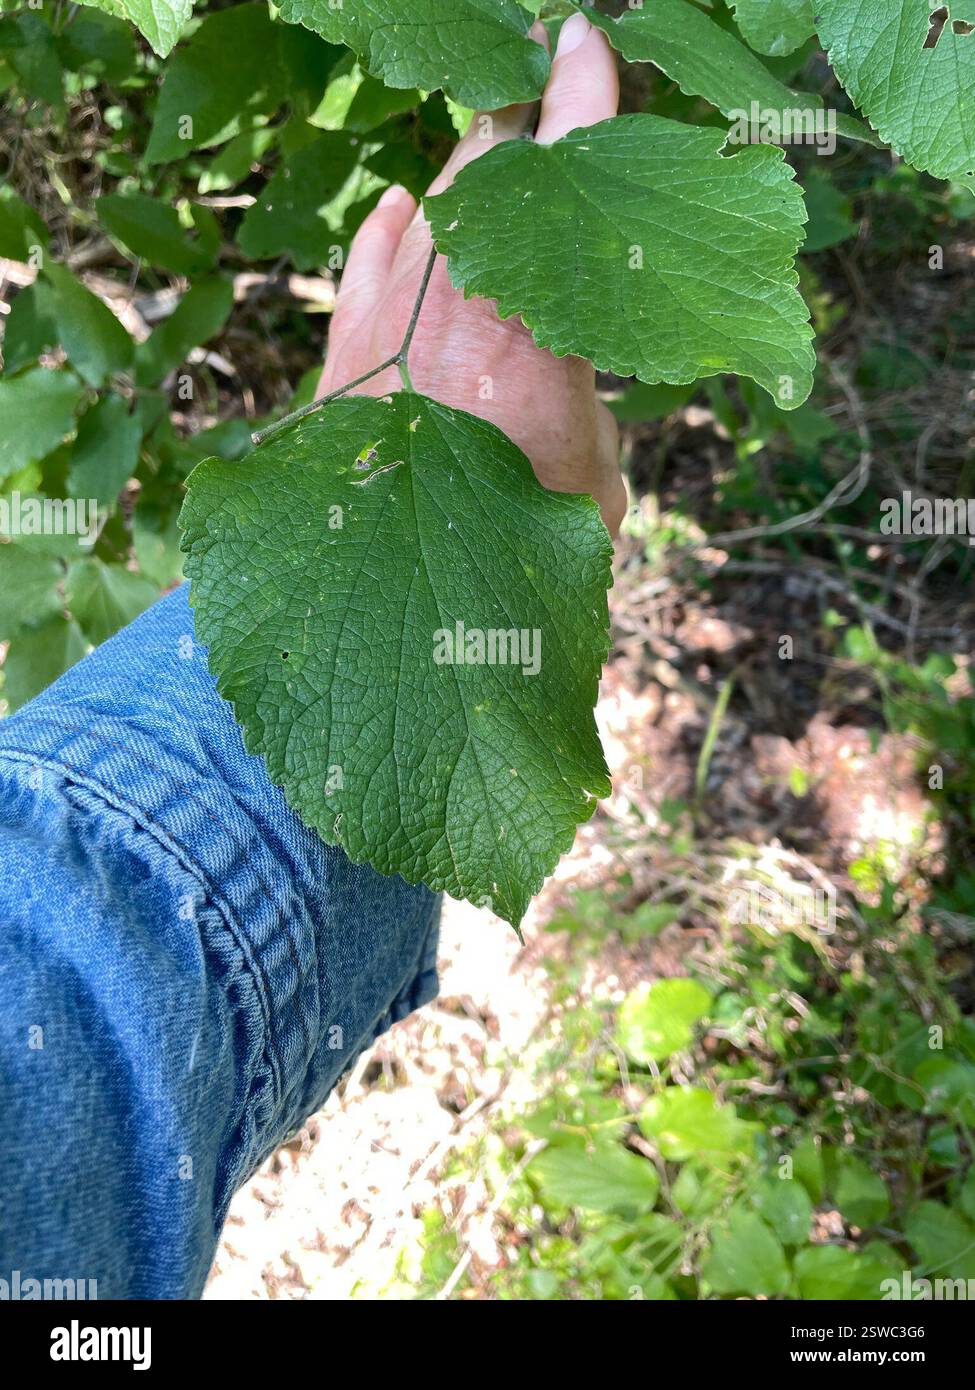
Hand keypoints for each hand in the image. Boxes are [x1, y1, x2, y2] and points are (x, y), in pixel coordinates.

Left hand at [317, 12, 626, 535]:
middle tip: (540, 88)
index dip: (580, 103)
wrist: (383, 609)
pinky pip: (366, 262)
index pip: (560, 184)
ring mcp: (385, 321)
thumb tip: (570, 387)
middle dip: (517, 128)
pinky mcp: (341, 353)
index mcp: (535, 333)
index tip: (585, 41)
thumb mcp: (592, 491)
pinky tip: (402, 203)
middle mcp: (451, 304)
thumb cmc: (509, 565)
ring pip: (427, 209)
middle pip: (483, 174)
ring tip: (490, 145)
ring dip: (462, 175)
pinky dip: (391, 228)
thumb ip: (587, 412)